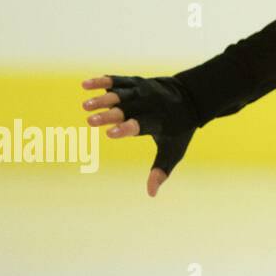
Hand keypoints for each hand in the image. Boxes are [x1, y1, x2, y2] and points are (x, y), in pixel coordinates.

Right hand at [81, 74, 198, 196]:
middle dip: (110, 114)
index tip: (110, 133)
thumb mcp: (174, 150)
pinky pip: (118, 80)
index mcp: (157, 122)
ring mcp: (141, 91)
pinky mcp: (135, 81)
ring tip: (86, 106)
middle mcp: (148, 105)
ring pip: (120, 93)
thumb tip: (151, 194)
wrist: (190, 97)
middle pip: (127, 109)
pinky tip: (85, 84)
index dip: (126, 129)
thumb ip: (161, 170)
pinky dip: (103, 81)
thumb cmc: (178, 129)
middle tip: (90, 121)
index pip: (140, 125)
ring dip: (103, 98)